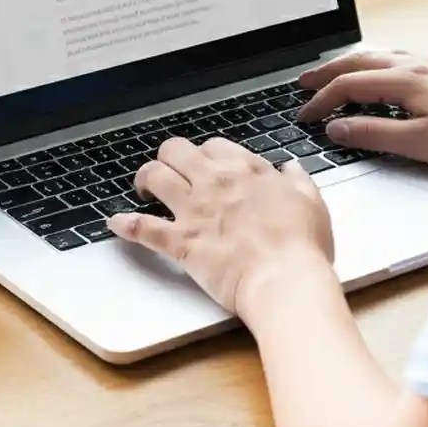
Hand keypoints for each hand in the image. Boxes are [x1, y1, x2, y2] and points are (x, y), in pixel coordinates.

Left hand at [107, 137, 335, 323]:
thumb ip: (298, 181)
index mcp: (246, 171)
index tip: (206, 166)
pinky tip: (115, 223)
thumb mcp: (312, 203)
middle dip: (169, 157)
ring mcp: (194, 210)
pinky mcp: (180, 241)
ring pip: (154, 176)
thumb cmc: (301, 247)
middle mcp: (215, 183)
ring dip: (144, 180)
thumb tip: (291, 168)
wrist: (284, 280)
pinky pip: (142, 227)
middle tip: (170, 172)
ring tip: (143, 190)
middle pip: (176, 150)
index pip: (214, 146)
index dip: (205, 155)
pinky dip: (125, 224)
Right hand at [297, 51, 427, 170]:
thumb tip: (336, 127)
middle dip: (327, 71)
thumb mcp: (417, 143)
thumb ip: (372, 134)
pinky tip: (383, 73)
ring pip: (381, 56)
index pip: (349, 85)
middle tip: (303, 82)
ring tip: (334, 74)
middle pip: (360, 61)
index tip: (305, 116)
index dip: (322, 100)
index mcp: (406, 80)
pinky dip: (378, 64)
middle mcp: (418, 65)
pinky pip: (401, 58)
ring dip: (351, 64)